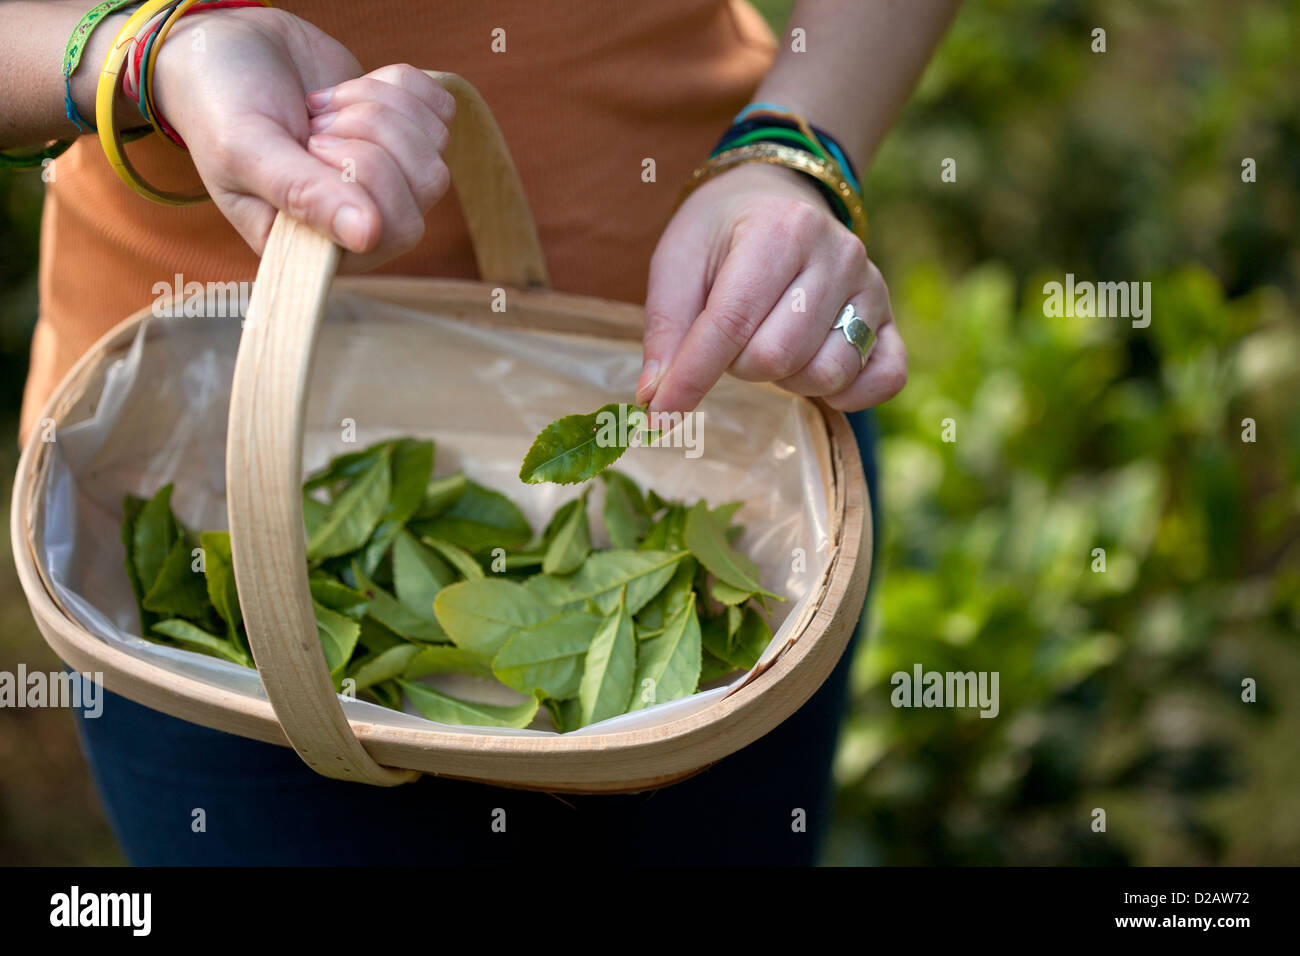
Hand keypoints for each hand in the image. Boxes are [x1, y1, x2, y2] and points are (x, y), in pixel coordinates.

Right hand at [152, 8, 452, 269]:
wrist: (228, 47)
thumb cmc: (222, 106)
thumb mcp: (246, 151)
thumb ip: (301, 195)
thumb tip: (366, 236)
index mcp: (322, 247)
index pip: (393, 232)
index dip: (359, 175)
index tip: (309, 145)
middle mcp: (364, 225)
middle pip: (425, 185)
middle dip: (369, 133)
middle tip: (315, 126)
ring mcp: (393, 181)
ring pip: (435, 145)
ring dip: (375, 106)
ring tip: (322, 108)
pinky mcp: (408, 135)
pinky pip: (440, 110)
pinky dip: (394, 84)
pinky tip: (347, 91)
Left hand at [638, 163, 905, 413]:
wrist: (778, 196)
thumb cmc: (721, 232)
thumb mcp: (677, 260)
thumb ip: (666, 328)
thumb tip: (655, 399)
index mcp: (779, 231)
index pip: (732, 324)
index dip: (692, 377)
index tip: (660, 416)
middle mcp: (837, 255)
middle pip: (776, 356)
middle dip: (737, 366)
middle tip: (730, 338)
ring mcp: (871, 287)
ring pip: (825, 374)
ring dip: (784, 379)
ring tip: (768, 343)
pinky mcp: (889, 318)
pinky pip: (885, 379)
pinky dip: (849, 394)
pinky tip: (813, 374)